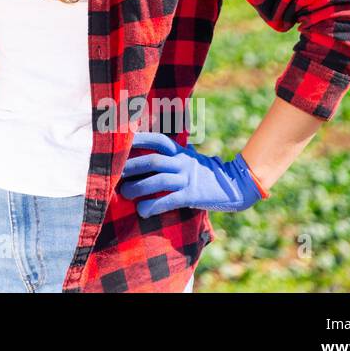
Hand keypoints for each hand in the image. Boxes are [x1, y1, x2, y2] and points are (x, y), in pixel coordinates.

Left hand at [119, 131, 266, 215]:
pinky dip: (153, 206)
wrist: (235, 186)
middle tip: (114, 174)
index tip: (119, 142)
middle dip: (130, 167)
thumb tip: (150, 155)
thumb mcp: (190, 159)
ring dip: (138, 188)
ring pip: (157, 180)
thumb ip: (173, 156)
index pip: (156, 140)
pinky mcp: (192, 195)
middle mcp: (182, 162)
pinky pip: (168, 200)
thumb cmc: (207, 174)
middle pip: (152, 160)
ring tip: (124, 194)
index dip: (137, 139)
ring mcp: (187, 178)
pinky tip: (143, 211)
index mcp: (180, 152)